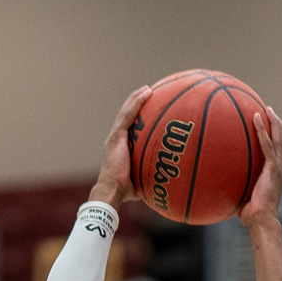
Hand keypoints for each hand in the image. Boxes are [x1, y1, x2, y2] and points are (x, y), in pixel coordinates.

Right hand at [91, 86, 152, 205]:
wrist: (112, 190)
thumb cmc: (126, 191)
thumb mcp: (142, 180)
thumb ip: (152, 175)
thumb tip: (169, 181)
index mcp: (119, 147)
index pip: (128, 127)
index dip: (136, 117)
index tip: (147, 109)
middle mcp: (115, 139)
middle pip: (126, 116)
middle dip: (136, 104)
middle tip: (149, 94)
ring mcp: (115, 136)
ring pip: (126, 112)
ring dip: (137, 99)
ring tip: (148, 89)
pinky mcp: (117, 136)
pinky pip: (128, 115)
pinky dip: (137, 103)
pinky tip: (147, 93)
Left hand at [239, 108, 281, 229]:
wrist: (261, 220)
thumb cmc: (251, 215)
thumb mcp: (244, 196)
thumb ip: (237, 187)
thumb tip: (220, 185)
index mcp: (277, 173)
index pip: (280, 151)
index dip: (278, 137)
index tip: (270, 126)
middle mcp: (281, 168)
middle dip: (278, 124)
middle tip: (269, 111)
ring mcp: (278, 167)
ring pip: (279, 138)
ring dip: (274, 122)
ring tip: (266, 109)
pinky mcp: (273, 168)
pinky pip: (267, 145)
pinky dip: (262, 130)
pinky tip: (254, 118)